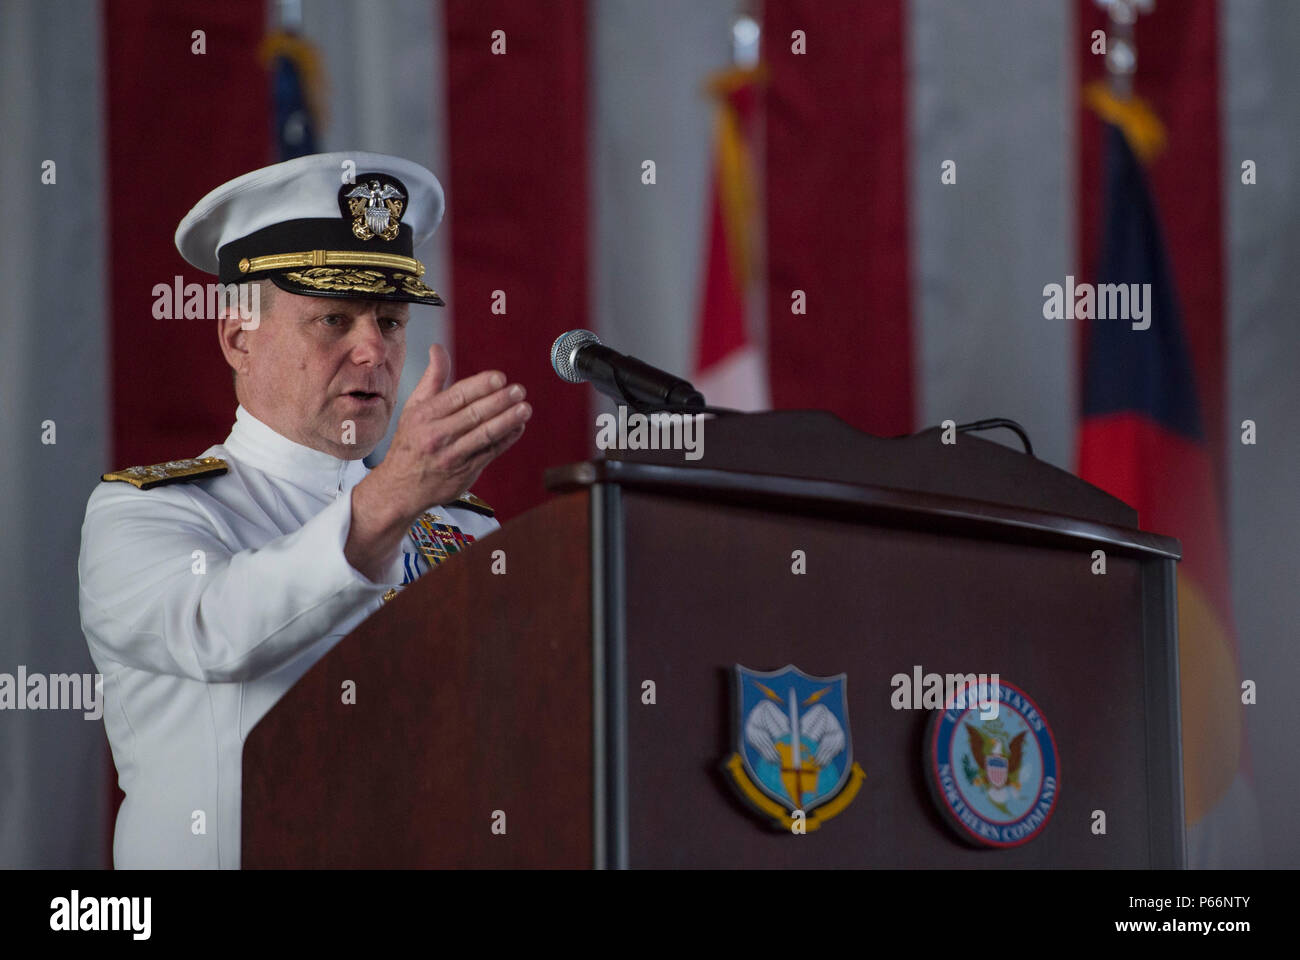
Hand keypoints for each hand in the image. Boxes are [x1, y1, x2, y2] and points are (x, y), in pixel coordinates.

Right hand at [345, 344, 528, 580]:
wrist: (400, 488)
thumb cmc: (410, 442)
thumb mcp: (414, 407)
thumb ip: (432, 378)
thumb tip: (437, 348)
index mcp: (424, 416)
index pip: (456, 397)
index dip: (480, 386)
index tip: (499, 377)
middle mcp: (437, 436)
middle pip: (473, 415)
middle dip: (499, 402)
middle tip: (518, 390)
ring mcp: (452, 456)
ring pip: (484, 435)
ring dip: (507, 421)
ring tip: (525, 408)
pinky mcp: (465, 472)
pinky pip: (490, 453)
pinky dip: (506, 440)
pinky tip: (519, 427)